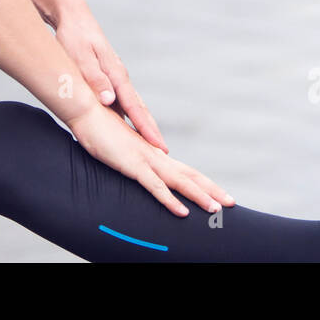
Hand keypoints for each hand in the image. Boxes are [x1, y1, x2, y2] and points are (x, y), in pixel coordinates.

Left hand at [54, 11, 167, 153]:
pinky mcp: (109, 77)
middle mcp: (120, 77)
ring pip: (133, 105)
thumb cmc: (74, 37)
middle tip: (163, 151)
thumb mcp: (81, 57)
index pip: (133, 106)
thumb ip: (95, 79)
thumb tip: (109, 100)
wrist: (73, 18)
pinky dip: (131, 115)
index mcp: (115, 74)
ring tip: (151, 143)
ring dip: (143, 124)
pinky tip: (129, 125)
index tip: (157, 145)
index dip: (145, 127)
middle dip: (151, 130)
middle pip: (139, 108)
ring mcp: (116, 77)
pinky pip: (123, 101)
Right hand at [64, 103, 234, 217]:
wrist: (87, 107)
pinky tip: (181, 211)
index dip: (202, 183)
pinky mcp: (132, 163)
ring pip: (179, 181)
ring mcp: (145, 158)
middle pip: (190, 175)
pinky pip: (154, 186)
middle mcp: (154, 154)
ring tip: (216, 209)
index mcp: (153, 152)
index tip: (218, 193)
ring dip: (199, 196)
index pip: (184, 170)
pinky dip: (169, 200)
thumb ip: (131, 157)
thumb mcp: (118, 147)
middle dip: (212, 190)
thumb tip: (139, 166)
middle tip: (232, 203)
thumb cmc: (99, 126)